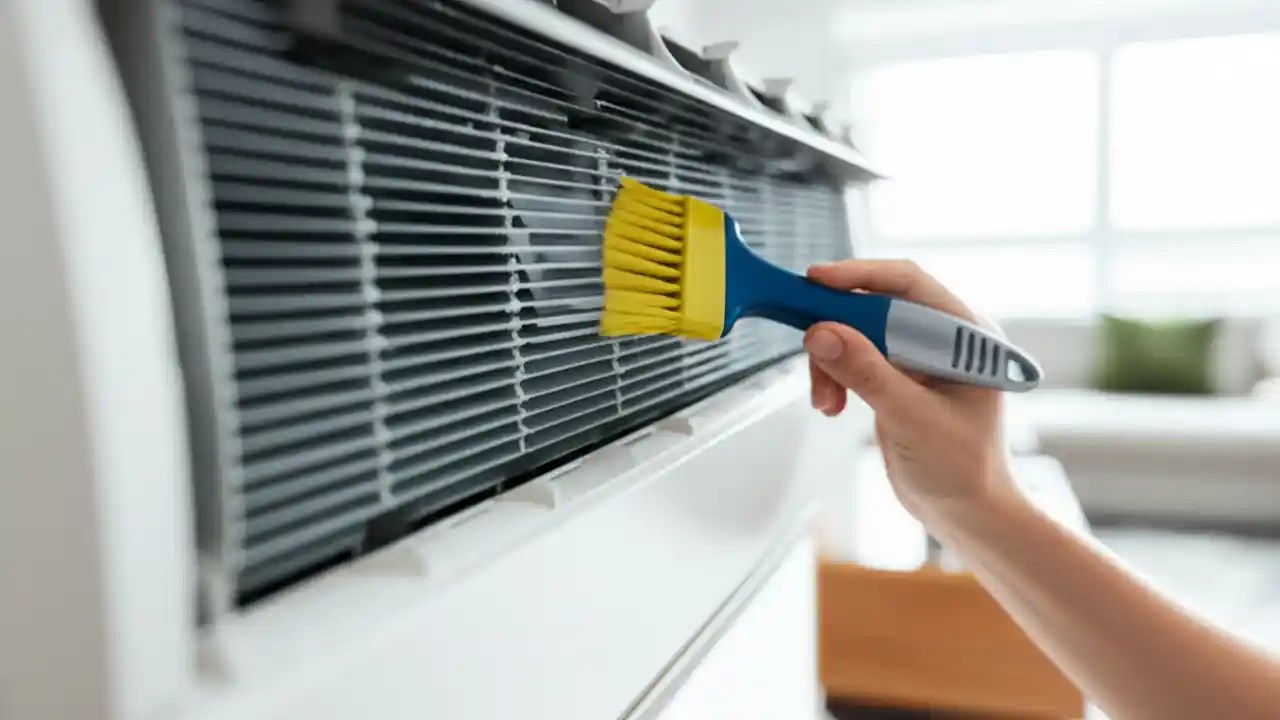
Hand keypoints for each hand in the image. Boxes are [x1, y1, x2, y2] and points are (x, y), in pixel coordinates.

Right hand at [804, 260, 1013, 523]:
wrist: (967, 514)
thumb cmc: (965, 471)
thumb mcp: (912, 418)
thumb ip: (868, 373)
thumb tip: (823, 333)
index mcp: (967, 335)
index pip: (909, 284)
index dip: (861, 275)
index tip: (817, 280)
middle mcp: (944, 339)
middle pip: (876, 305)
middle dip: (838, 328)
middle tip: (809, 344)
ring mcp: (919, 359)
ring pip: (858, 333)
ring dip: (832, 360)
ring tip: (826, 399)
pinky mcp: (897, 378)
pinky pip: (854, 358)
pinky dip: (835, 375)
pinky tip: (833, 404)